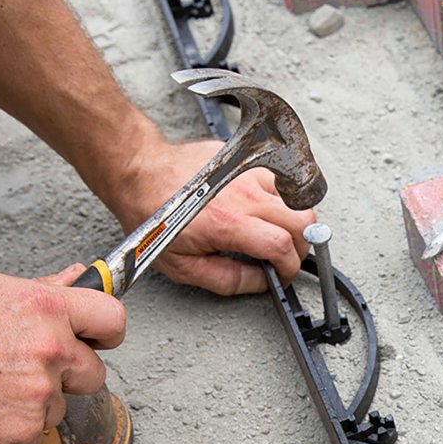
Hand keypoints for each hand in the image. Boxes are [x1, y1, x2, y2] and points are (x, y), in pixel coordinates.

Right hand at [0, 265, 124, 443]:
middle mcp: (50, 350)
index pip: (112, 318)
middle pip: (94, 373)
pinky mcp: (24, 433)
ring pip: (60, 407)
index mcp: (44, 308)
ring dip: (35, 404)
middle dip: (68, 375)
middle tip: (26, 370)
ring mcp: (39, 394)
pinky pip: (34, 435)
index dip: (107, 332)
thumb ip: (42, 289)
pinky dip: (13, 430)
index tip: (99, 339)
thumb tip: (78, 277)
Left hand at [104, 137, 315, 295]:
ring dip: (292, 222)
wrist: (139, 171)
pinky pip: (279, 183)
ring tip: (274, 234)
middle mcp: (243, 194)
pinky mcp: (247, 161)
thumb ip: (227, 279)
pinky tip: (261, 211)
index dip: (289, 267)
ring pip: (295, 200)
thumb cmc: (153, 216)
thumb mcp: (182, 265)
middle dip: (301, 246)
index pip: (281, 246)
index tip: (282, 275)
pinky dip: (280, 201)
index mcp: (228, 223)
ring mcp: (248, 173)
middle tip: (286, 257)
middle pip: (302, 221)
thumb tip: (260, 282)